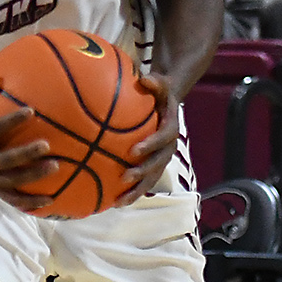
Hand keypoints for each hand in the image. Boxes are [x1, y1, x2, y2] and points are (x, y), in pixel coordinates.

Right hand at [0, 71, 51, 209]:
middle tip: (47, 145)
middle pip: (6, 161)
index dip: (12, 121)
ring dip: (34, 176)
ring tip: (57, 167)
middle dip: (26, 154)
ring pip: (13, 182)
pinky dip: (31, 202)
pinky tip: (51, 199)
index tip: (31, 111)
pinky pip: (14, 199)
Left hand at [115, 74, 179, 207]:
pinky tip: (111, 201)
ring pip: (151, 178)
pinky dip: (130, 191)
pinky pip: (143, 180)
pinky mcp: (152, 165)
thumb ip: (156, 83)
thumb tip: (147, 79)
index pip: (164, 138)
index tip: (134, 151)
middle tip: (124, 178)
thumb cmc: (159, 94)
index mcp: (171, 127)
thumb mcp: (161, 84)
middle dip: (143, 173)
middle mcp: (168, 146)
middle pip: (159, 164)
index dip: (151, 145)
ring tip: (119, 202)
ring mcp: (161, 158)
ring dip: (137, 190)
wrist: (168, 104)